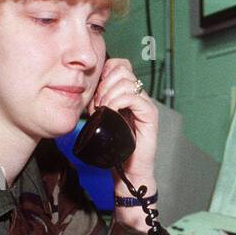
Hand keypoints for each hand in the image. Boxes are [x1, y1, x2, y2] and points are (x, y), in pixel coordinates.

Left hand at [89, 57, 157, 180]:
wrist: (127, 169)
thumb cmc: (114, 147)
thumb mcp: (99, 118)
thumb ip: (96, 101)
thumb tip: (85, 88)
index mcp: (127, 93)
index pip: (119, 65)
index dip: (104, 72)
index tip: (94, 93)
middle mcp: (139, 95)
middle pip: (122, 69)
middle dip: (104, 83)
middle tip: (97, 103)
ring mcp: (145, 104)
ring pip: (126, 82)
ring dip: (109, 94)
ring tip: (102, 109)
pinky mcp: (150, 115)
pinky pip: (133, 97)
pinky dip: (118, 102)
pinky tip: (110, 112)